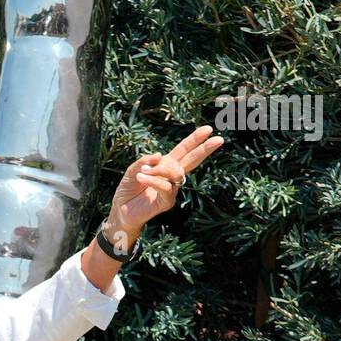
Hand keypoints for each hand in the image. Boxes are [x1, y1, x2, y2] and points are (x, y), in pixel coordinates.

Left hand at [107, 125, 224, 235]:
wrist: (121, 210)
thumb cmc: (128, 189)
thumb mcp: (133, 169)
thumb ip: (145, 161)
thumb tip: (160, 155)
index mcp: (165, 165)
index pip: (183, 150)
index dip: (194, 140)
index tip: (208, 129)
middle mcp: (171, 176)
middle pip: (191, 160)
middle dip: (204, 149)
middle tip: (219, 139)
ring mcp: (171, 189)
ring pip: (176, 173)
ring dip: (159, 169)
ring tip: (141, 172)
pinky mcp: (167, 202)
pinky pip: (166, 187)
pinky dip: (153, 180)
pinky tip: (141, 177)